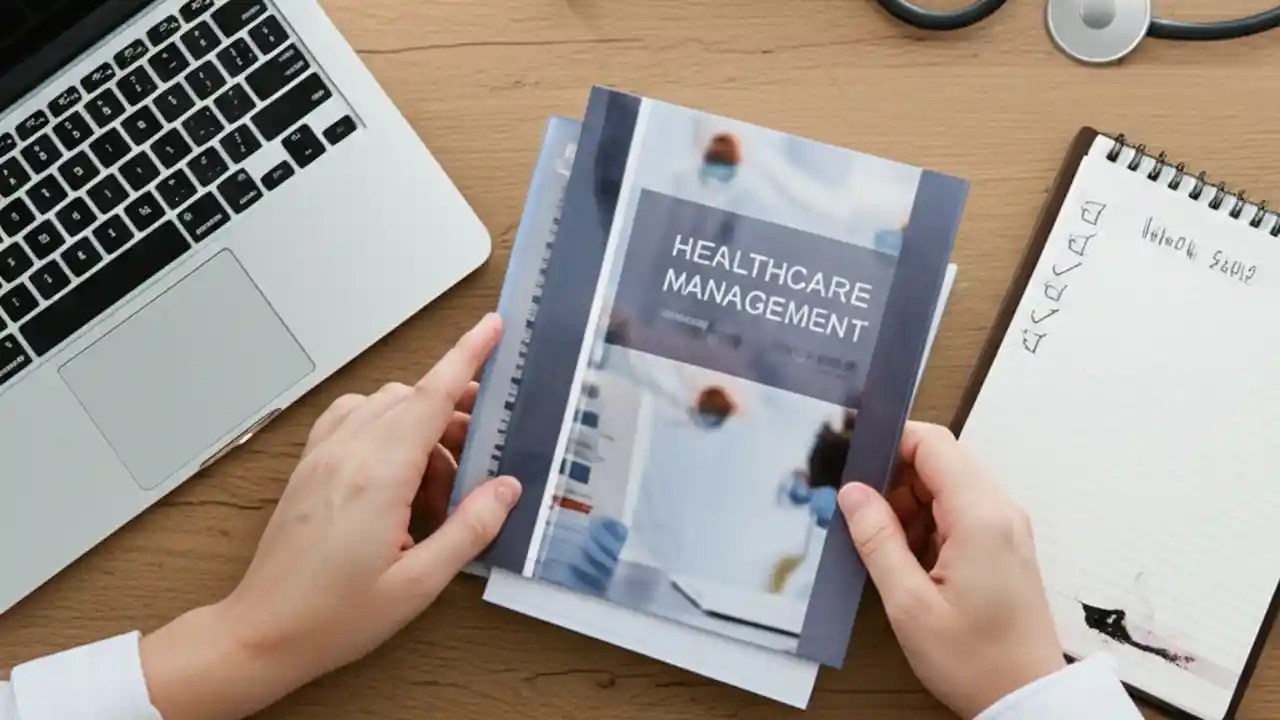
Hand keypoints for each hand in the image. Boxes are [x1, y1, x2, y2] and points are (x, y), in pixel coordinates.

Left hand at [140, 314, 521, 719]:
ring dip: (422, 428)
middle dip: (456, 416)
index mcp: (379, 475)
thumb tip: (506, 489)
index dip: (467, 356)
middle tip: (482, 460)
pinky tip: (396, 472)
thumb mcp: (419, 584)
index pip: (433, 396)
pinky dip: (386, 429)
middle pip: (415, 400)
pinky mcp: (309, 466)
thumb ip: (468, 529)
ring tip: (438, 487)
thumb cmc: (335, 615)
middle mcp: (348, 452)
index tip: (492, 327)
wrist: (263, 631)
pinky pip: (354, 419)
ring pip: (386, 407)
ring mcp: (323, 455)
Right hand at [837, 422, 1063, 718]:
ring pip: (947, 485)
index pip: (931, 442)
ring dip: (910, 505)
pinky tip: (913, 562)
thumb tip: (851, 491)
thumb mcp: (909, 604)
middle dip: (895, 480)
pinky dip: (929, 523)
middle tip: (864, 520)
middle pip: (939, 460)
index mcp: (980, 516)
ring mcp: (1006, 526)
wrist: (1027, 698)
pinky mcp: (1005, 544)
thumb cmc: (972, 660)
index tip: (852, 465)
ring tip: (891, 552)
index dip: (889, 443)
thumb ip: (877, 539)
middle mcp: (1000, 510)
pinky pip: (960, 510)